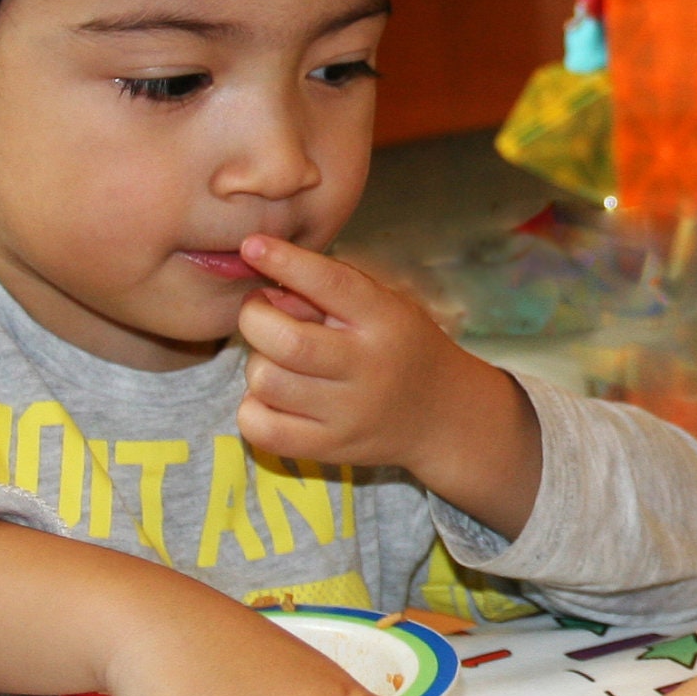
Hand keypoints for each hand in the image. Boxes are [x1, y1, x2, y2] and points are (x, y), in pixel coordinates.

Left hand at [235, 235, 539, 532]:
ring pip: (267, 383)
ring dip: (258, 364)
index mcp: (386, 320)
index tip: (252, 245)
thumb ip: (328, 293)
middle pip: (286, 341)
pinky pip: (263, 429)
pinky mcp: (331, 449)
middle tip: (261, 313)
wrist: (444, 415)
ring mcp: (350, 414)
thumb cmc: (401, 347)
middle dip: (254, 318)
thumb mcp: (383, 306)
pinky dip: (253, 409)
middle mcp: (370, 368)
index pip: (331, 284)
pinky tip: (273, 398)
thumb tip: (265, 295)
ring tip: (276, 360)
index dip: (286, 262)